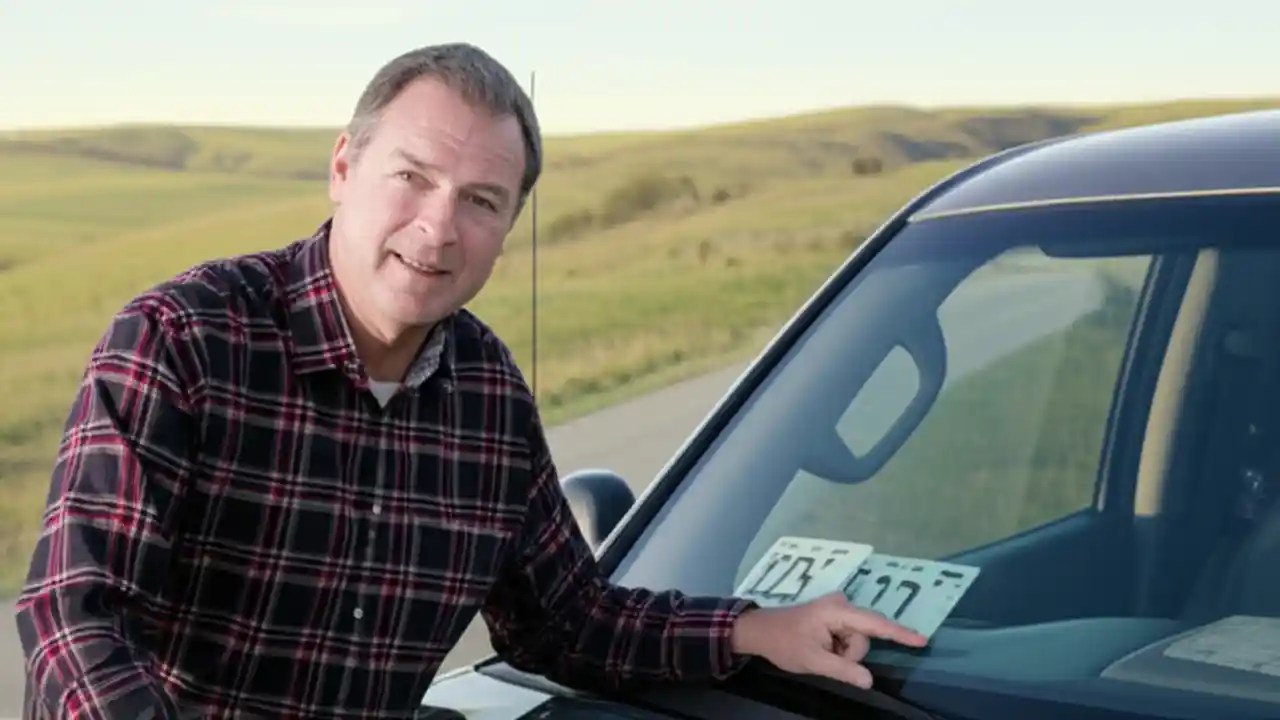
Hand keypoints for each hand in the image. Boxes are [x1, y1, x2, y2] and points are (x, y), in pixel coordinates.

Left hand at [730, 592, 926, 688]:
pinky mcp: (835, 615)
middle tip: (825, 657)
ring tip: (820, 651)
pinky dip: (840, 647)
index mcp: (837, 611)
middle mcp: (842, 604)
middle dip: (850, 653)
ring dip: (844, 652)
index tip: (922, 640)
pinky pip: (849, 635)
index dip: (899, 633)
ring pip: (857, 639)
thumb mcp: (813, 660)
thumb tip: (869, 681)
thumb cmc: (784, 643)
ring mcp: (838, 608)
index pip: (875, 624)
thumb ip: (843, 670)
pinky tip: (822, 647)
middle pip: (864, 635)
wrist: (760, 630)